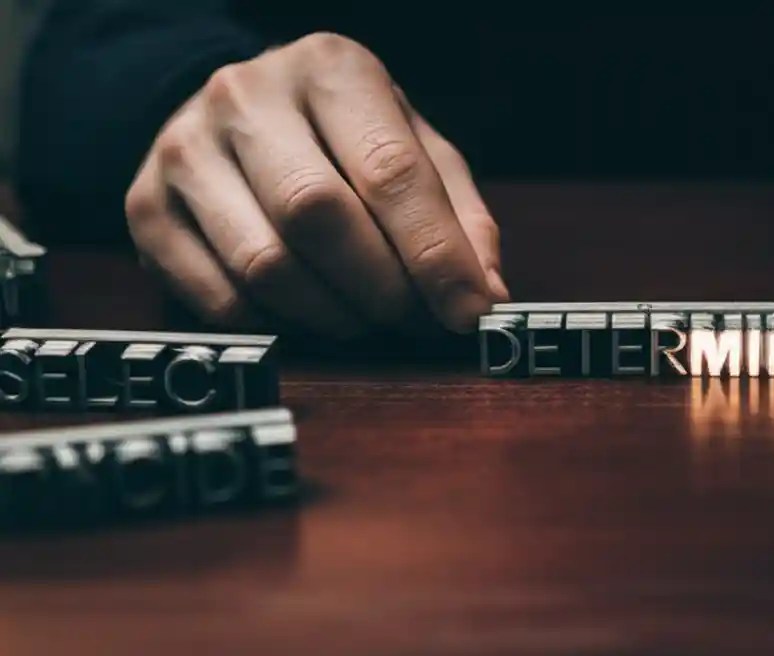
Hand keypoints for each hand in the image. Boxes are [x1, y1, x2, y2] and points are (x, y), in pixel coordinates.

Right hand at [125, 33, 505, 336]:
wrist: (233, 112)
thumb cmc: (341, 136)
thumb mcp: (413, 146)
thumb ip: (458, 214)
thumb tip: (483, 293)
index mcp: (330, 70)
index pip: (389, 170)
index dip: (434, 253)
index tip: (468, 311)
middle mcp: (248, 97)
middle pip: (318, 215)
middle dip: (381, 288)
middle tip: (413, 320)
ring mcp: (186, 149)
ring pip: (265, 263)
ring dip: (332, 315)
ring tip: (365, 320)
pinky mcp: (147, 207)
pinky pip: (218, 297)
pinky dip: (276, 325)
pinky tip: (306, 315)